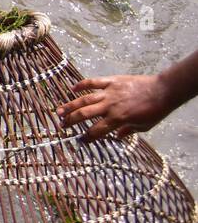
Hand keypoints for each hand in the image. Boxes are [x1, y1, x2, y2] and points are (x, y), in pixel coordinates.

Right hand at [57, 73, 175, 141]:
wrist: (164, 91)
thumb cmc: (155, 111)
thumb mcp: (143, 127)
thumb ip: (128, 131)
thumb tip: (117, 136)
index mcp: (117, 119)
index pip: (96, 131)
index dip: (87, 137)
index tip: (80, 141)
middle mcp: (109, 106)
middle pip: (85, 114)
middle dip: (71, 121)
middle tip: (62, 125)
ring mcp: (109, 93)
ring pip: (85, 99)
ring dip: (70, 105)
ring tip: (59, 111)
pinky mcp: (112, 81)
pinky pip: (94, 82)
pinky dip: (82, 84)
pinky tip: (73, 88)